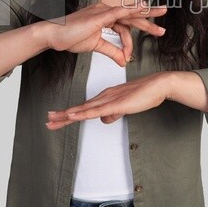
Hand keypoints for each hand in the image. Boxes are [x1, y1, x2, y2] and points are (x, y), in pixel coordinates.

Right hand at [42, 2, 166, 66]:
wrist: (53, 36)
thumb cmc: (70, 37)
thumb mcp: (96, 46)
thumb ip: (112, 51)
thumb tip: (124, 60)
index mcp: (105, 17)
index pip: (125, 26)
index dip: (129, 42)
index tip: (129, 56)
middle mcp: (105, 10)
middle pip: (132, 16)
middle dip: (149, 23)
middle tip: (162, 30)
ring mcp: (102, 11)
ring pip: (129, 14)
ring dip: (145, 20)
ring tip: (158, 28)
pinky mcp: (99, 15)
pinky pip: (119, 12)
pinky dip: (132, 11)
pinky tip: (143, 9)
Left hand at [45, 73, 170, 129]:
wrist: (159, 85)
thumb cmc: (146, 94)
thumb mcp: (127, 107)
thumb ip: (114, 113)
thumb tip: (104, 120)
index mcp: (106, 97)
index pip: (84, 108)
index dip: (70, 114)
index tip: (58, 118)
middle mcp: (104, 97)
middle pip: (80, 108)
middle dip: (63, 116)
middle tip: (48, 121)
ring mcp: (109, 100)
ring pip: (84, 109)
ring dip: (67, 115)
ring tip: (53, 120)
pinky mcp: (116, 104)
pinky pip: (95, 110)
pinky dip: (82, 114)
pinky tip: (73, 116)